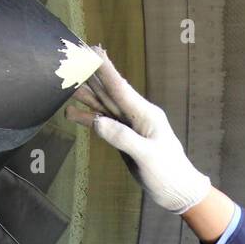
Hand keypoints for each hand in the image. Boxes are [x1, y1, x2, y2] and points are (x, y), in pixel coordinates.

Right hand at [64, 45, 211, 214]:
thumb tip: (98, 122)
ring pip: (104, 107)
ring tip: (67, 82)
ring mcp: (130, 127)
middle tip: (75, 57)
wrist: (177, 192)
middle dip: (92, 75)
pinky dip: (89, 118)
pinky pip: (103, 124)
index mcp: (146, 114)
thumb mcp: (147, 156)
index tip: (92, 51)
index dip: (105, 70)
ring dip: (86, 95)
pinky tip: (73, 114)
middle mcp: (136, 116)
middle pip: (109, 92)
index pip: (121, 88)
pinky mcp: (124, 139)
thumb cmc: (168, 173)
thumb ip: (123, 138)